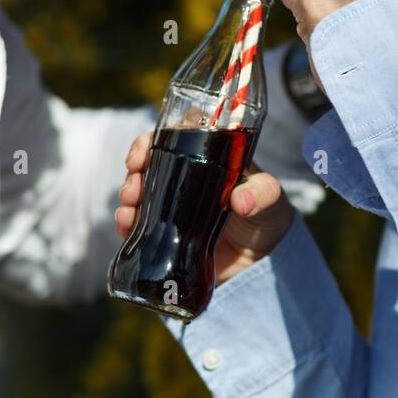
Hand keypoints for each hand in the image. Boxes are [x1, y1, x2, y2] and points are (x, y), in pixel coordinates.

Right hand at [116, 131, 294, 283]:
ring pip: (141, 189)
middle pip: (152, 162)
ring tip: (128, 210)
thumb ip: (263, 194)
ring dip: (128, 196)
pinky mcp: (168, 231)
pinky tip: (126, 226)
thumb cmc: (268, 217)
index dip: (155, 138)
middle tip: (133, 189)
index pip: (177, 136)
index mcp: (210, 158)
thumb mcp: (271, 200)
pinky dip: (128, 221)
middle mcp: (188, 176)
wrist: (262, 261)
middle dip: (135, 172)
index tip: (142, 153)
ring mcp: (175, 203)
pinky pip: (140, 221)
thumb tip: (240, 201)